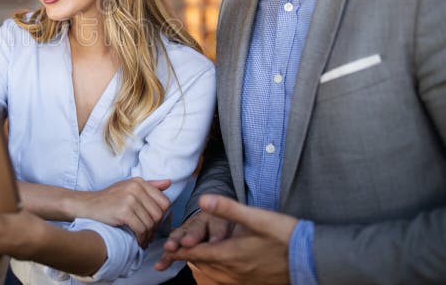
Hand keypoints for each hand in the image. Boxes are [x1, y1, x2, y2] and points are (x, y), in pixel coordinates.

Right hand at [76, 178, 170, 246]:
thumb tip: (168, 183)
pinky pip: (141, 229)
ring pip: (150, 223)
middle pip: (158, 214)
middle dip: (155, 228)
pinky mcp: (123, 211)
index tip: (154, 223)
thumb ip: (150, 186)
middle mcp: (136, 187)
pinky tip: (137, 241)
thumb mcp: (128, 187)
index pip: (164, 202)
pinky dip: (141, 238)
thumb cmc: (108, 199)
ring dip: (148, 235)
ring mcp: (129, 198)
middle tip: (148, 235)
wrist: (86, 205)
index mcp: (139, 182)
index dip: (162, 216)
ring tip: (142, 239)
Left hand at [158, 194, 297, 283]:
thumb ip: (228, 209)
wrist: (311, 259)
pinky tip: (215, 266)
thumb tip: (202, 200)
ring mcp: (242, 280)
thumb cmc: (285, 236)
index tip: (165, 250)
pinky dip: (213, 272)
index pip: (196, 254)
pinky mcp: (251, 283)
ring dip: (199, 266)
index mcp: (231, 255)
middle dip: (185, 259)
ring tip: (189, 258)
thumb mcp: (257, 217)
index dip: (178, 252)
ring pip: (212, 276)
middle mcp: (233, 272)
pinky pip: (224, 280)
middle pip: (201, 267)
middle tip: (170, 254)